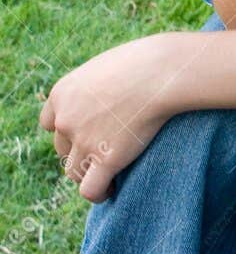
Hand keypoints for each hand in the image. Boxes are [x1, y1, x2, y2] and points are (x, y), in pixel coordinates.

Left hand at [39, 33, 186, 202]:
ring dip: (89, 172)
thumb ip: (99, 85)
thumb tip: (108, 97)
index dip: (69, 129)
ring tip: (110, 173)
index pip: (51, 123)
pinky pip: (90, 189)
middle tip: (108, 147)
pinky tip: (112, 188)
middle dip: (81, 149)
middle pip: (63, 147)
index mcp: (62, 93)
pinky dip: (99, 192)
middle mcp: (66, 119)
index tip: (90, 130)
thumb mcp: (111, 65)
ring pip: (74, 170)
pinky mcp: (106, 159)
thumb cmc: (149, 61)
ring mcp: (84, 140)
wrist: (166, 71)